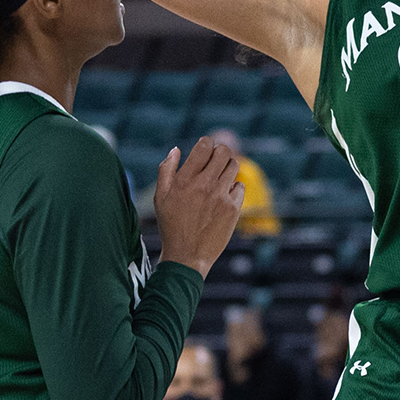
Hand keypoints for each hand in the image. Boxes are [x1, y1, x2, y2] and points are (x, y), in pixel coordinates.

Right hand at [154, 137, 243, 275]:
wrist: (186, 256)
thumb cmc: (171, 225)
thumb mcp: (160, 197)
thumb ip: (166, 170)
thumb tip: (176, 149)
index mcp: (185, 179)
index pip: (205, 145)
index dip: (207, 143)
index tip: (205, 149)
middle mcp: (204, 185)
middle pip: (224, 151)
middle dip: (220, 152)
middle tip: (215, 160)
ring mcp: (220, 196)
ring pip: (234, 165)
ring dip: (228, 167)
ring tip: (220, 177)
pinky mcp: (232, 209)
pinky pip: (240, 186)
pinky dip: (234, 187)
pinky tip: (224, 195)